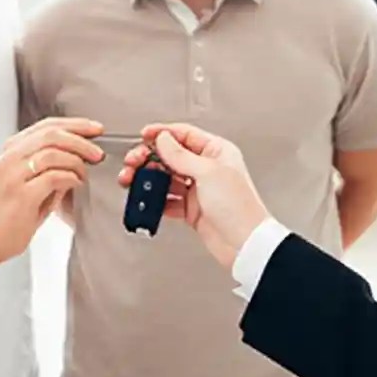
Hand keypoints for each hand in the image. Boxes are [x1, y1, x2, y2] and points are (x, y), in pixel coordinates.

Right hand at [0, 117, 104, 279]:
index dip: (76, 124)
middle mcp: (10, 157)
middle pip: (52, 135)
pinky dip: (71, 179)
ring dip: (77, 162)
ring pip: (53, 153)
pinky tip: (76, 185)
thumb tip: (83, 152)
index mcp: (13, 149)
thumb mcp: (31, 179)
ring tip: (85, 175)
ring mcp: (14, 175)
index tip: (96, 129)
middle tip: (98, 154)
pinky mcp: (21, 194)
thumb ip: (52, 163)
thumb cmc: (13, 212)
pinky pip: (54, 177)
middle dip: (81, 141)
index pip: (47, 125)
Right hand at [116, 123, 268, 269]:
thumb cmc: (239, 207)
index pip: (184, 135)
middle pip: (171, 156)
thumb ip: (181, 155)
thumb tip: (163, 138)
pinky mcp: (191, 209)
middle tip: (133, 161)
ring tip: (132, 180)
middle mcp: (207, 168)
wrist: (245, 244)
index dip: (162, 133)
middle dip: (149, 157)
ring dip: (147, 178)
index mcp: (216, 152)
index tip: (144, 135)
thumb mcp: (208, 172)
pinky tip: (146, 199)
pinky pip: (167, 200)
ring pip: (166, 178)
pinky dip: (154, 199)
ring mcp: (198, 189)